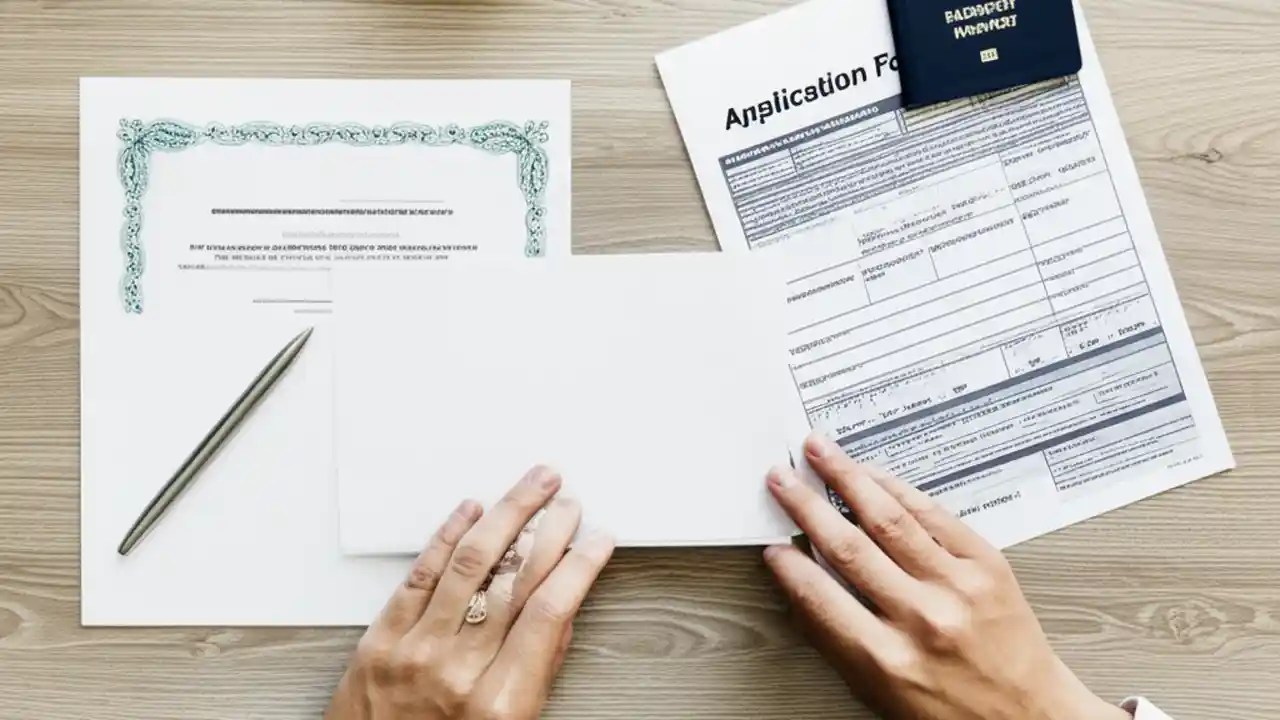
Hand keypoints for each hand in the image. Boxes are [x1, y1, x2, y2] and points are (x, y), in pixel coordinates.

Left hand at [325, 466, 614, 719]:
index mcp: (500, 703)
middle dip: (549, 530)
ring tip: (533, 488)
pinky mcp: (381, 641)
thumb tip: (561, 612)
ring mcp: (415, 651)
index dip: (579, 566)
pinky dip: (447, 536)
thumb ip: (538, 672)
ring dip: (508, 515)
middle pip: (515, 579)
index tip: (598, 542)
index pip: (551, 612)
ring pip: (471, 564)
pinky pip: (420, 575)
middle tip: (569, 503)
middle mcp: (458, 671)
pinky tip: (470, 512)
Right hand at [764, 433, 1128, 719]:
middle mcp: (922, 618)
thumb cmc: (954, 712)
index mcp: (887, 659)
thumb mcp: (880, 692)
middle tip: (781, 477)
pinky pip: (933, 514)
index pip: (820, 596)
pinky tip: (873, 473)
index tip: (771, 543)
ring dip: (847, 477)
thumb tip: (802, 587)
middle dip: (805, 505)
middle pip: (847, 546)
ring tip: (821, 452)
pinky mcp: (987, 565)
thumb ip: (837, 638)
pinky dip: (898, 488)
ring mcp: (957, 586)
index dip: (788, 564)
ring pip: (888, 518)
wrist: (1030, 718)